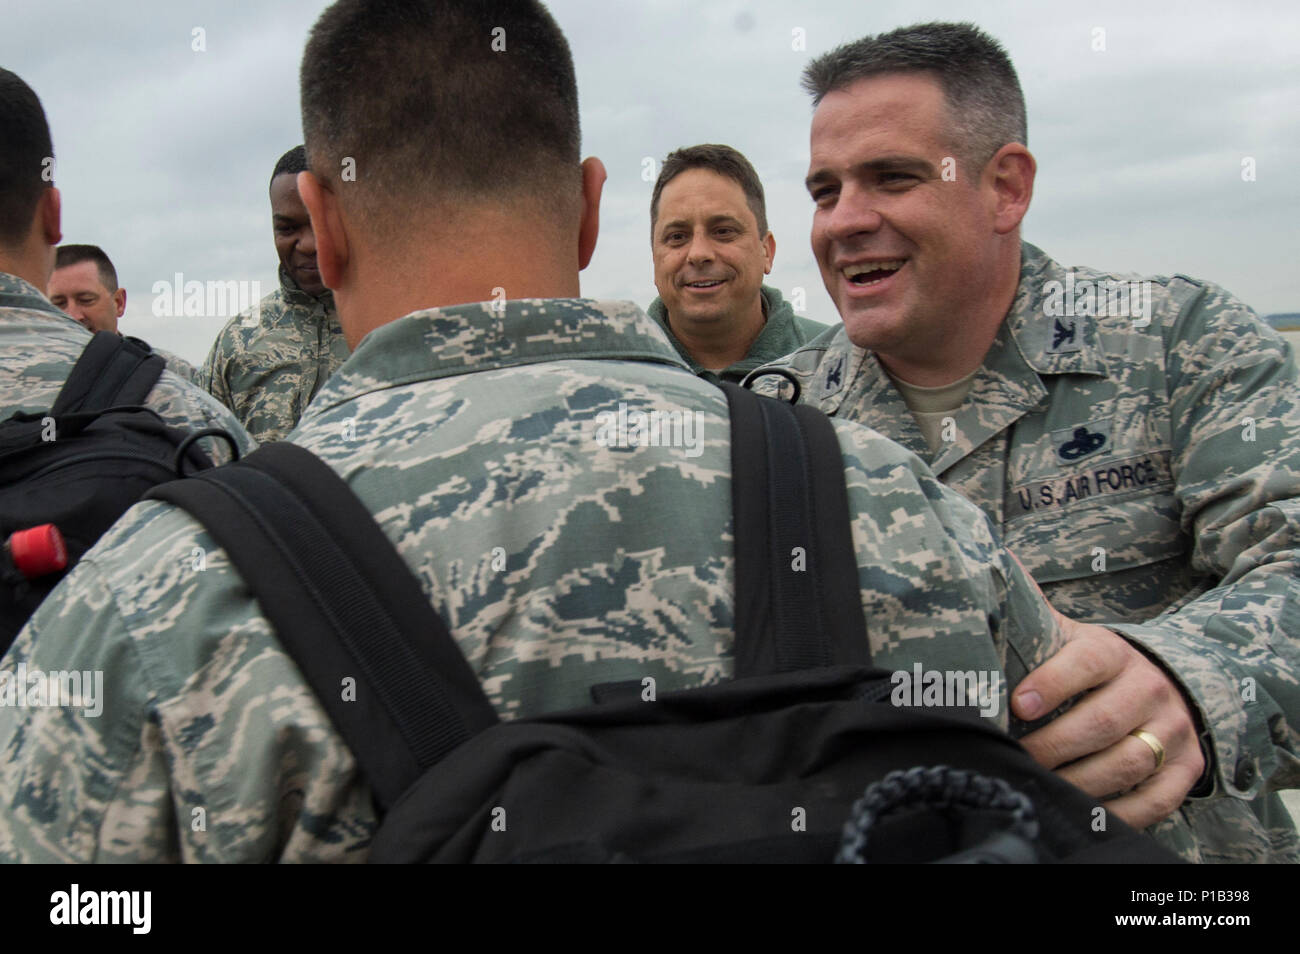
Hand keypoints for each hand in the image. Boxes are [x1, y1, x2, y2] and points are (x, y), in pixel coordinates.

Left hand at [1010, 565, 1204, 829]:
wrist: (1160, 681)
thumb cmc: (1086, 665)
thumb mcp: (1062, 638)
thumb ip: (1026, 617)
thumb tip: (977, 569)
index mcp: (1111, 651)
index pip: (1084, 662)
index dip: (1051, 683)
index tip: (1018, 704)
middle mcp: (1149, 687)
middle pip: (1102, 722)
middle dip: (1052, 746)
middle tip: (1015, 759)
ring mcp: (1172, 729)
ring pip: (1127, 763)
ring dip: (1077, 781)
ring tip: (1039, 786)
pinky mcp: (1187, 768)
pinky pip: (1156, 800)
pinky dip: (1117, 813)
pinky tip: (1079, 810)